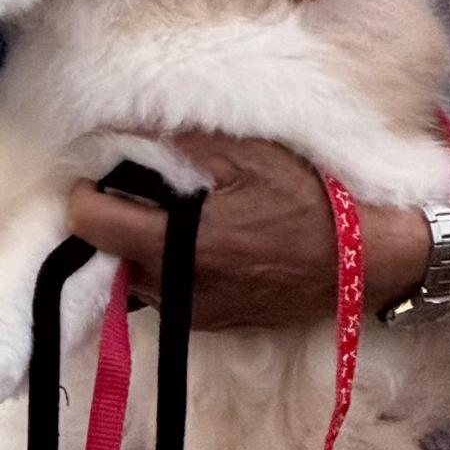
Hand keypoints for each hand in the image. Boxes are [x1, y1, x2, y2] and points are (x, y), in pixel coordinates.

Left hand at [66, 132, 430, 331]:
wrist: (364, 263)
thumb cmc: (310, 200)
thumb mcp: (249, 155)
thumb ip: (181, 144)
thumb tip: (126, 128)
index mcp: (179, 245)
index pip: (90, 224)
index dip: (86, 192)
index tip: (103, 170)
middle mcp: (178, 290)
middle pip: (108, 252)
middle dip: (115, 217)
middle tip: (142, 185)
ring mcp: (196, 313)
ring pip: (136, 275)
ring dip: (142, 243)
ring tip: (173, 210)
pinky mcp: (215, 322)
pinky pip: (168, 292)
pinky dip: (169, 264)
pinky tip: (199, 237)